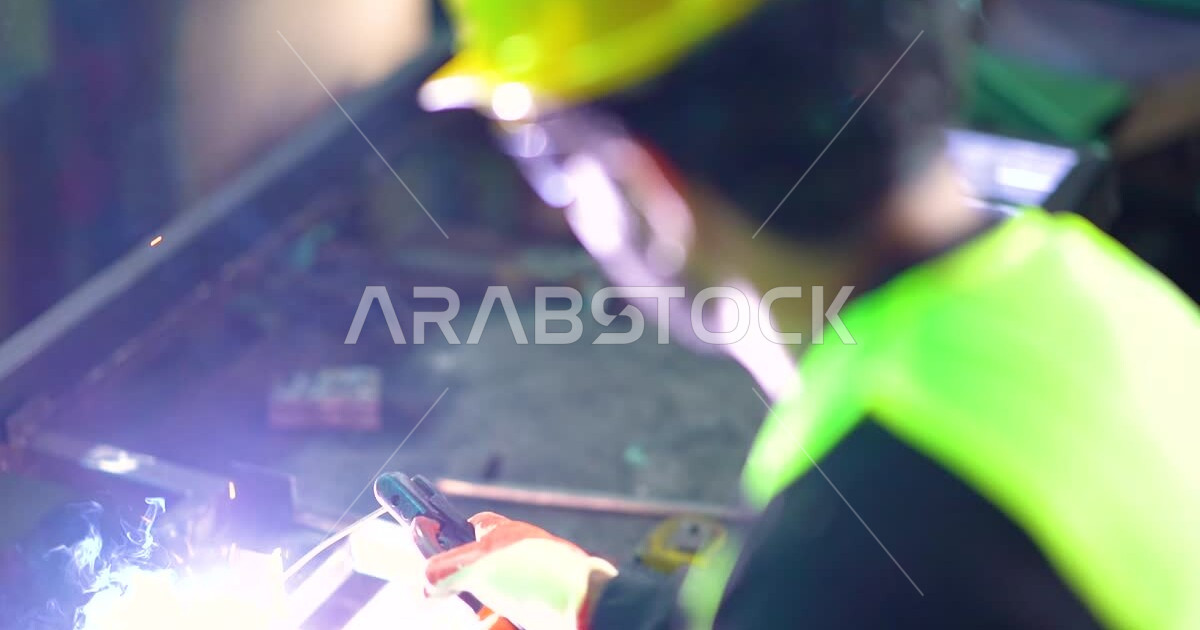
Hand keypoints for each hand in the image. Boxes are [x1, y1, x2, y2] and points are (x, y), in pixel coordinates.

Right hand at [420, 512, 617, 629]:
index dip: (449, 537)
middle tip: (472, 602)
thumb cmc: (539, 574)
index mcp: (504, 536)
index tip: (431, 550)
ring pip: (487, 610)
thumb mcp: (479, 564)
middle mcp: (515, 562)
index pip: (470, 527)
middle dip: (468, 599)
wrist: (585, 609)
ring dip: (490, 620)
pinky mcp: (532, 614)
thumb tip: (424, 583)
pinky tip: (514, 625)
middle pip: (471, 581)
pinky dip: (504, 626)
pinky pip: (503, 623)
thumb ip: (444, 569)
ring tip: (503, 620)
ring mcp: (525, 590)